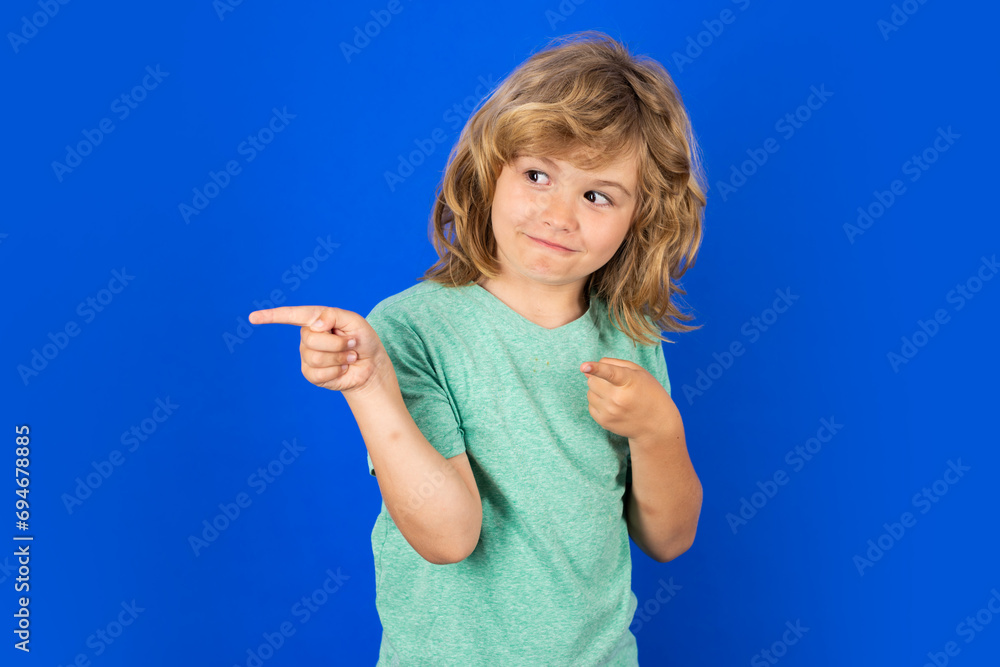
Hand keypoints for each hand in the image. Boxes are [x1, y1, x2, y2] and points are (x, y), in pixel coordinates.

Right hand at [248, 305, 384, 393]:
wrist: (371, 367)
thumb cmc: (363, 340)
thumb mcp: (354, 321)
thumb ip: (333, 316)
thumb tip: (313, 323)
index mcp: (316, 320)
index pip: (292, 316)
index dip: (272, 316)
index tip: (253, 318)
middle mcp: (308, 336)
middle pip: (312, 339)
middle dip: (337, 343)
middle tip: (351, 344)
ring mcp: (307, 356)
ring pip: (316, 357)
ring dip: (339, 358)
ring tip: (349, 356)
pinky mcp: (311, 374)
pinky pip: (318, 373)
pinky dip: (336, 371)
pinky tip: (342, 368)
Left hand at [580, 357, 675, 440]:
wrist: (656, 425)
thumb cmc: (648, 392)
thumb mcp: (638, 372)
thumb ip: (612, 364)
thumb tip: (586, 370)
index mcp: (629, 381)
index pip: (609, 373)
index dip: (595, 368)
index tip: (583, 366)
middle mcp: (618, 398)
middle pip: (592, 381)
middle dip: (599, 379)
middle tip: (614, 384)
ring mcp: (610, 412)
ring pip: (589, 393)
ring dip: (598, 391)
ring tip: (616, 396)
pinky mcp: (604, 422)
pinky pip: (590, 405)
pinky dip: (599, 403)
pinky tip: (613, 406)